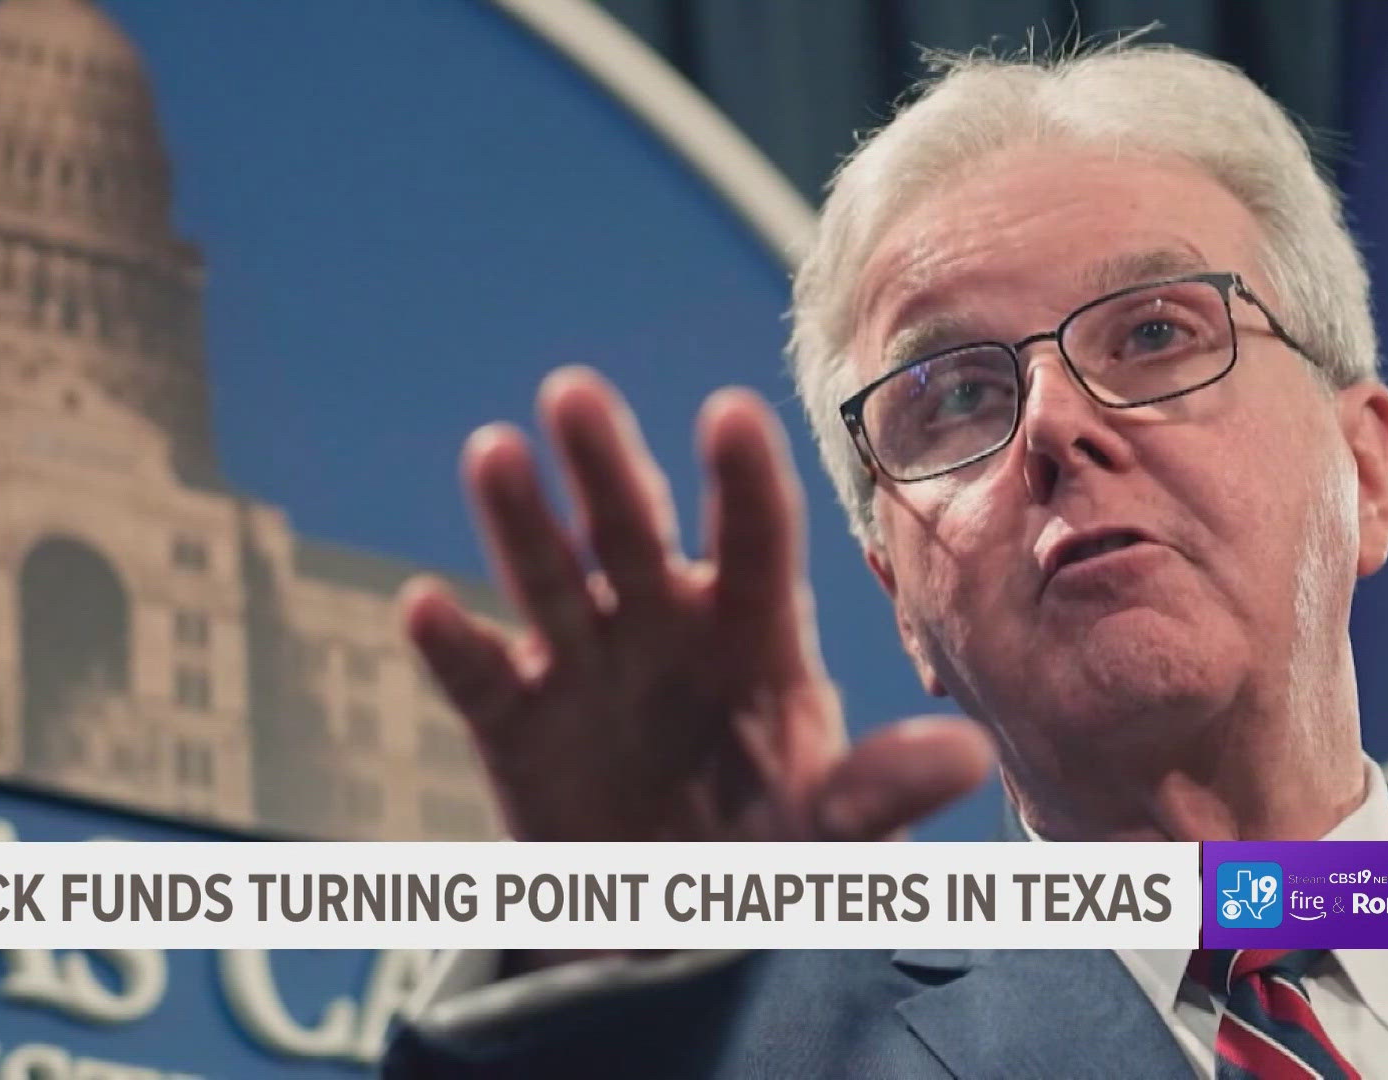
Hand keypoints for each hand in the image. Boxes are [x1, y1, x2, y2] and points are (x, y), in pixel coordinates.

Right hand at [398, 366, 992, 842]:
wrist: (668, 919)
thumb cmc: (766, 848)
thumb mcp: (827, 830)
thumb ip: (878, 792)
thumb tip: (966, 758)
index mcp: (751, 631)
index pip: (754, 542)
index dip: (741, 482)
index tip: (728, 413)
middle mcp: (663, 624)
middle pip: (634, 530)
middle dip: (606, 467)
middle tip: (573, 392)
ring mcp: (583, 664)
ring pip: (549, 577)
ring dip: (520, 520)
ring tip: (495, 452)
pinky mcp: (513, 719)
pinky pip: (478, 677)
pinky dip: (452, 647)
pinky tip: (422, 607)